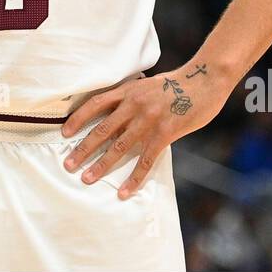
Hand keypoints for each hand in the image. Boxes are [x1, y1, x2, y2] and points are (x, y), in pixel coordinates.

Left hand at [59, 65, 227, 198]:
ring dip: (102, 165)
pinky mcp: (165, 133)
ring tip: (87, 179)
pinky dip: (134, 178)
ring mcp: (149, 120)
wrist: (206, 80)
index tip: (64, 133)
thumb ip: (133, 97)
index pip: (96, 104)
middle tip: (68, 165)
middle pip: (102, 129)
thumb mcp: (148, 84)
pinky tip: (124, 191)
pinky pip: (145, 160)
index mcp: (129, 90)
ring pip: (119, 147)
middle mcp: (134, 104)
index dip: (78, 119)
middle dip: (83, 148)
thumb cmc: (178, 83)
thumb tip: (118, 113)